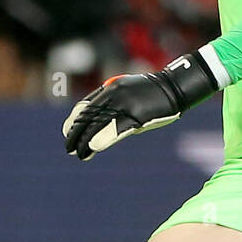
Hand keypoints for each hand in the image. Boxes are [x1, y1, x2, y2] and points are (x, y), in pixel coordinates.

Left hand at [63, 54, 216, 160]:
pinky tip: (93, 148)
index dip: (73, 122)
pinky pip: (116, 130)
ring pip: (98, 125)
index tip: (67, 133)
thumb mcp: (127, 92)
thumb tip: (98, 123)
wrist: (174, 88)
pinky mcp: (137, 116)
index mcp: (109, 88)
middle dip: (75, 134)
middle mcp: (114, 94)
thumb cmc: (151, 93)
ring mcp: (125, 104)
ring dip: (85, 141)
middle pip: (87, 117)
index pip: (84, 106)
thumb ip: (113, 103)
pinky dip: (102, 140)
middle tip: (69, 147)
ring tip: (80, 154)